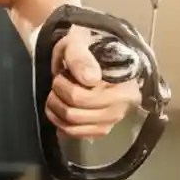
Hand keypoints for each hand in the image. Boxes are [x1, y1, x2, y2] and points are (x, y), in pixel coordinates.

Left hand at [45, 25, 141, 139]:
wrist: (89, 53)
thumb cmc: (84, 47)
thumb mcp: (77, 43)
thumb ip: (81, 58)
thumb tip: (90, 79)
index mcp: (124, 85)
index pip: (84, 98)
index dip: (63, 86)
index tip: (63, 73)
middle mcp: (123, 106)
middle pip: (75, 114)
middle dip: (57, 97)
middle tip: (57, 82)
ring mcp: (113, 120)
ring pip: (73, 126)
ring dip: (56, 110)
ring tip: (56, 94)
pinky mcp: (103, 129)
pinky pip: (76, 135)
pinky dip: (61, 123)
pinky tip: (59, 109)